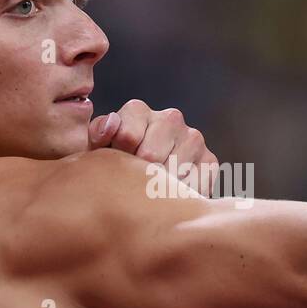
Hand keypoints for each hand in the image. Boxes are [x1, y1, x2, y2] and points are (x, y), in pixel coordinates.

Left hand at [88, 99, 220, 195]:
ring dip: (158, 188)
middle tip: (132, 183)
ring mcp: (193, 138)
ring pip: (172, 171)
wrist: (139, 186)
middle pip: (150, 156)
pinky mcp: (209, 161)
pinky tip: (168, 195)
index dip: (118, 159)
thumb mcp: (97, 151)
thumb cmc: (115, 167)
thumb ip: (98, 135)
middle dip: (138, 175)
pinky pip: (193, 185)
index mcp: (137, 110)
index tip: (115, 167)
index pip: (127, 136)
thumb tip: (112, 126)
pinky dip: (178, 197)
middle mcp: (170, 117)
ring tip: (149, 190)